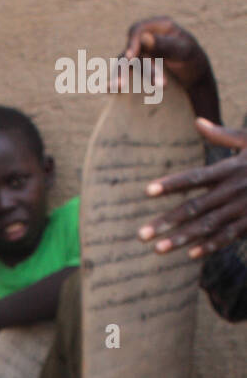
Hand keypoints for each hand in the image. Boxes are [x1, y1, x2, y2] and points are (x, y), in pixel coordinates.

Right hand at [122, 17, 215, 102]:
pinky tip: (113, 90)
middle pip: (131, 50)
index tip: (130, 57)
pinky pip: (125, 72)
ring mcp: (140, 52)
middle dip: (129, 68)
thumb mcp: (183, 51)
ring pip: (125, 63)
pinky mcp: (137, 66)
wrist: (194, 74)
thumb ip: (164, 45)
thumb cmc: (192, 59)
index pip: (138, 30)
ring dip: (122, 76)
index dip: (131, 43)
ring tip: (118, 89)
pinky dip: (118, 79)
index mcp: (159, 26)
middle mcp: (146, 37)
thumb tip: (143, 38)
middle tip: (124, 85)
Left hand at [138, 119, 246, 257]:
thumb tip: (198, 121)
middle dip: (167, 222)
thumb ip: (222, 135)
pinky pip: (229, 236)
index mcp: (230, 168)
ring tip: (158, 249)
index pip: (194, 177)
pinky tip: (191, 255)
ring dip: (182, 239)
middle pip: (195, 207)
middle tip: (141, 234)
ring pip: (208, 226)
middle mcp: (233, 189)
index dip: (171, 184)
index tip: (146, 191)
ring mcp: (243, 207)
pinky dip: (211, 246)